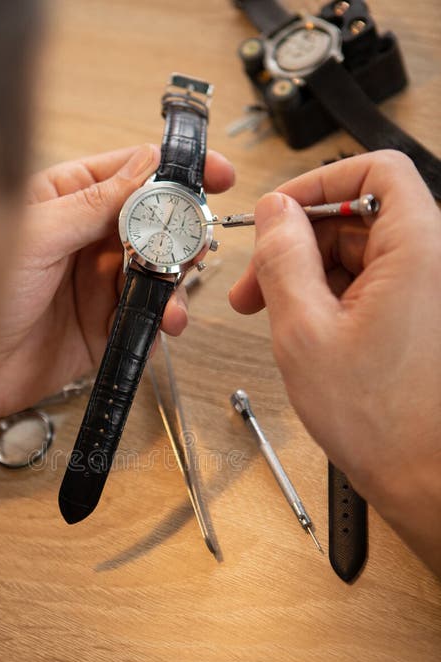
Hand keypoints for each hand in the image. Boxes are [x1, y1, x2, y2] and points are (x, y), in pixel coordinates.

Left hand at [0, 144, 234, 421]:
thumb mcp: (36, 234)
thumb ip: (95, 203)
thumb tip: (145, 166)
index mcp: (67, 199)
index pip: (133, 173)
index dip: (176, 171)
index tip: (214, 174)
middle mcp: (87, 239)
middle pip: (156, 222)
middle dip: (184, 228)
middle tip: (196, 240)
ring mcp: (99, 283)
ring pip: (160, 270)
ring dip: (179, 276)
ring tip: (178, 284)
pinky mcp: (107, 327)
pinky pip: (150, 317)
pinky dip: (166, 318)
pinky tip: (167, 320)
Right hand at [229, 151, 440, 573]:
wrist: (424, 476)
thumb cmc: (379, 420)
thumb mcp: (304, 331)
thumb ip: (283, 260)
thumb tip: (275, 213)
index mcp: (416, 249)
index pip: (375, 170)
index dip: (319, 183)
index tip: (278, 214)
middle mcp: (431, 261)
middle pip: (359, 214)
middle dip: (300, 242)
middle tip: (254, 283)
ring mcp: (427, 291)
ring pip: (359, 252)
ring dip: (308, 274)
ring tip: (268, 314)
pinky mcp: (418, 317)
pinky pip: (369, 285)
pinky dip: (329, 298)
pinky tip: (300, 329)